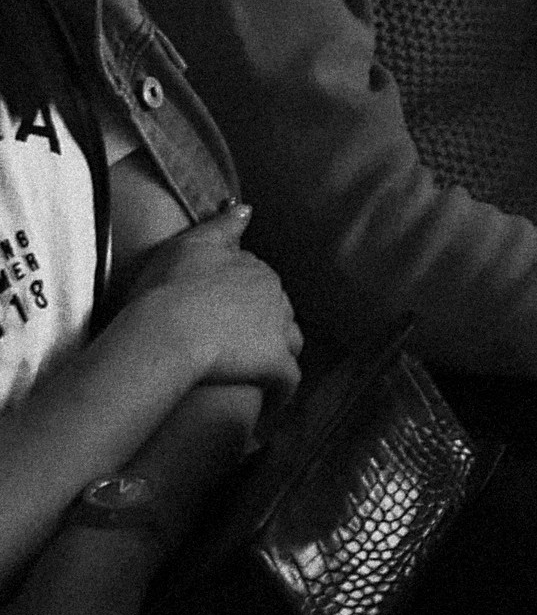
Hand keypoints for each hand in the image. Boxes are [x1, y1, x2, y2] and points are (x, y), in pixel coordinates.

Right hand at [109, 216, 301, 405]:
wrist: (168, 329)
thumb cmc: (167, 288)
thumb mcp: (190, 245)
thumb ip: (222, 227)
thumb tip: (247, 208)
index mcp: (255, 268)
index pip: (260, 283)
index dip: (244, 302)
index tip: (225, 319)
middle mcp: (274, 295)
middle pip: (278, 311)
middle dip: (264, 327)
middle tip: (236, 350)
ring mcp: (278, 329)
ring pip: (290, 343)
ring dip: (277, 356)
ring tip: (253, 375)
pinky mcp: (276, 364)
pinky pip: (288, 382)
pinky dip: (280, 393)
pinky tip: (265, 406)